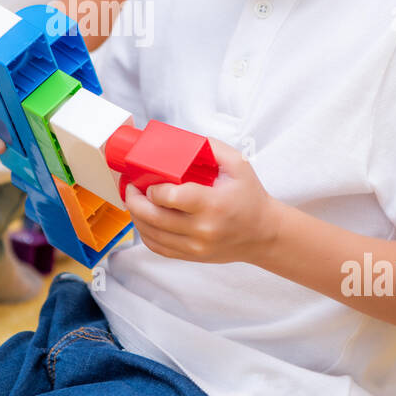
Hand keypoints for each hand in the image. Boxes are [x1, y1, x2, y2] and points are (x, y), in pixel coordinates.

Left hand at [122, 138, 277, 264]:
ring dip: (136, 217)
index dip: (153, 189)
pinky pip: (158, 248)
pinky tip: (144, 220)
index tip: (150, 182)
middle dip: (134, 201)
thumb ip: (212, 148)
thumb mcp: (239, 165)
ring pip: (151, 234)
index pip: (171, 198)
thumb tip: (182, 139)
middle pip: (154, 217)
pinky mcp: (192, 256)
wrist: (264, 234)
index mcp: (213, 204)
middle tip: (131, 188)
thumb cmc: (251, 198)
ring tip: (134, 202)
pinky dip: (146, 234)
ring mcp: (196, 246)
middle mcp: (202, 229)